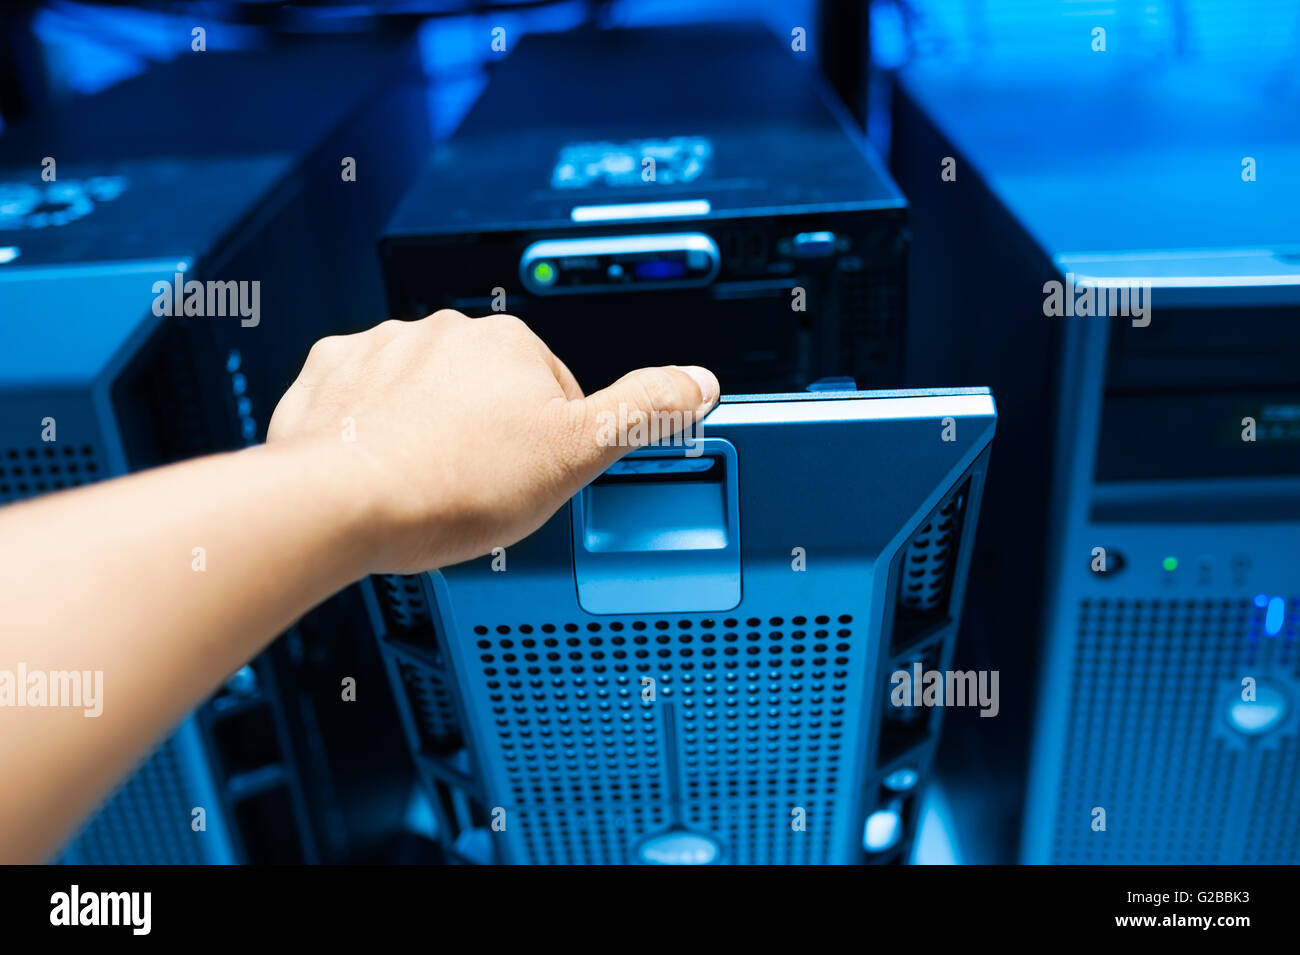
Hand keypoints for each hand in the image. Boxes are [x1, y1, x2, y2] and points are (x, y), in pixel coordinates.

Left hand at [267, 310, 718, 572]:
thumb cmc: (452, 484)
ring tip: (429, 482)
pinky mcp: (330, 376)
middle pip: (486, 387)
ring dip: (430, 425)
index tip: (532, 476)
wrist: (341, 502)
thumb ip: (642, 413)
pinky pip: (364, 396)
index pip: (553, 388)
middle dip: (488, 430)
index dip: (550, 441)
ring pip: (424, 391)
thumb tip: (699, 381)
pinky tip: (381, 464)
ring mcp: (379, 349)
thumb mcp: (575, 455)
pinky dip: (374, 424)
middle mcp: (442, 331)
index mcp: (508, 343)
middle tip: (481, 487)